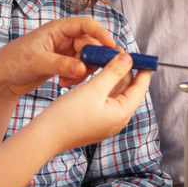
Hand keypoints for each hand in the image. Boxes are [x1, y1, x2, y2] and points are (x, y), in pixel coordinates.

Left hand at [0, 17, 117, 97]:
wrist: (1, 77)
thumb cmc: (13, 61)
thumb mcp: (36, 61)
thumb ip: (60, 65)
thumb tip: (82, 69)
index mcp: (58, 28)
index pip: (86, 25)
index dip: (101, 33)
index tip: (112, 48)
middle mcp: (64, 38)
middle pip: (91, 43)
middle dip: (95, 59)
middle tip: (98, 73)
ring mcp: (65, 52)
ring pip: (87, 59)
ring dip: (85, 71)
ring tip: (70, 82)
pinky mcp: (64, 65)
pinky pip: (80, 70)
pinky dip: (77, 78)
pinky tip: (64, 85)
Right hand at [35, 53, 150, 151]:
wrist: (45, 136)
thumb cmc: (69, 115)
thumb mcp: (94, 88)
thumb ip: (114, 72)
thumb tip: (128, 59)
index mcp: (122, 113)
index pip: (141, 87)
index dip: (142, 68)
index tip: (141, 54)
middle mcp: (117, 119)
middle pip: (127, 88)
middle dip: (123, 69)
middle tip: (116, 50)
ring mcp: (105, 120)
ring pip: (113, 92)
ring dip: (111, 75)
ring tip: (103, 58)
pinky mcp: (93, 120)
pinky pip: (102, 98)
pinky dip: (101, 84)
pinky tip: (93, 73)